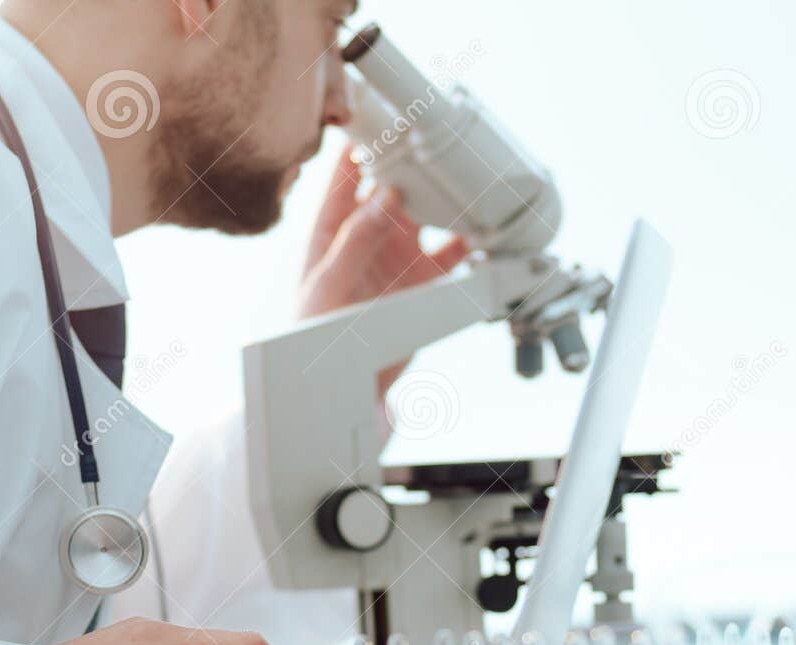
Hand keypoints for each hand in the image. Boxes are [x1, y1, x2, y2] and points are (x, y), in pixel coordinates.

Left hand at [296, 151, 470, 395]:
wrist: (342, 383)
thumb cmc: (313, 332)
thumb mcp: (328, 283)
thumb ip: (354, 240)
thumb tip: (383, 195)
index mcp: (333, 227)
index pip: (346, 172)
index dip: (363, 139)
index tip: (384, 110)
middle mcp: (367, 233)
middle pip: (394, 183)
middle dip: (414, 160)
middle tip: (438, 134)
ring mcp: (396, 254)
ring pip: (426, 212)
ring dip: (444, 196)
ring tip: (466, 175)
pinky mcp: (420, 279)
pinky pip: (450, 251)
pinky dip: (467, 239)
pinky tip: (482, 227)